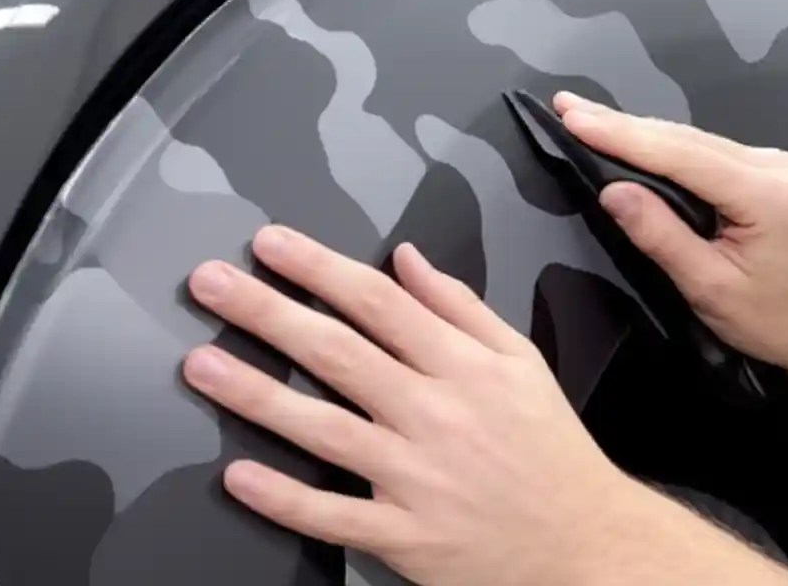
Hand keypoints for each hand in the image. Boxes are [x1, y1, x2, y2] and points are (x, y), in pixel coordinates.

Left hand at [181, 226, 771, 584]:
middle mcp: (435, 414)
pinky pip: (334, 515)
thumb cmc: (550, 450)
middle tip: (211, 283)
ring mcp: (416, 477)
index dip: (318, 268)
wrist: (586, 543)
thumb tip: (406, 259)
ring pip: (324, 428)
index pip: (379, 302)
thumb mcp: (522, 361)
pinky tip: (239, 476)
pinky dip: (284, 498)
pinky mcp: (405, 536)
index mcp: (464, 367)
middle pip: (339, 352)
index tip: (271, 244)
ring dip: (256, 394)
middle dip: (268, 312)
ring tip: (201, 364)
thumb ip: (460, 307)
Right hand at [554, 92, 787, 374]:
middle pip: (686, 139)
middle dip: (622, 125)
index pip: (682, 156)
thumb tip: (612, 191)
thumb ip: (661, 236)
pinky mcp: (772, 169)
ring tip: (587, 119)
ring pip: (696, 141)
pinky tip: (632, 139)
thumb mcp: (708, 288)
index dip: (623, 135)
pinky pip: (709, 151)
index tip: (573, 117)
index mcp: (768, 196)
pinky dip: (667, 148)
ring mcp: (779, 163)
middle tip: (566, 106)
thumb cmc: (773, 320)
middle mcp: (778, 166)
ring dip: (641, 133)